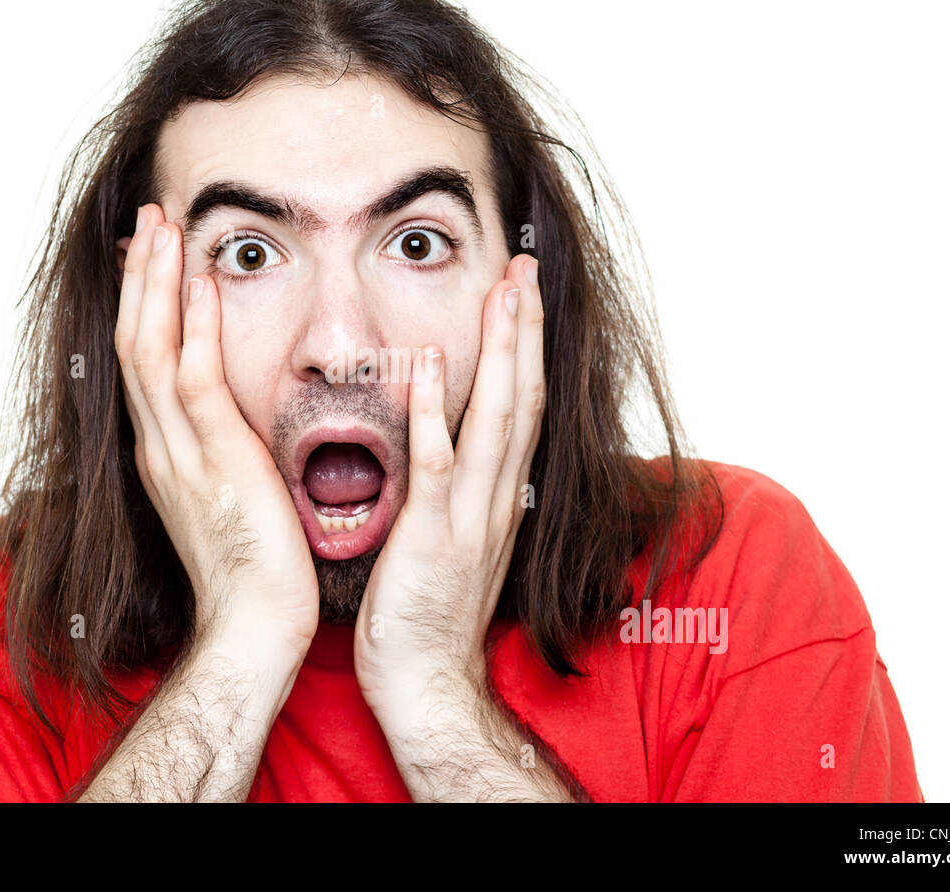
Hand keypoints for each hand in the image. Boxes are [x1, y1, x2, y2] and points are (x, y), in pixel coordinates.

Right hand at [115, 204, 318, 651]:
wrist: (253, 627)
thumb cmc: (254, 569)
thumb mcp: (229, 497)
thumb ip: (224, 452)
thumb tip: (237, 422)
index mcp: (165, 453)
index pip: (144, 363)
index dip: (143, 304)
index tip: (150, 255)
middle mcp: (160, 446)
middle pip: (135, 342)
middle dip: (140, 276)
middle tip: (149, 218)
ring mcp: (180, 453)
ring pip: (152, 350)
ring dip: (156, 283)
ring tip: (163, 226)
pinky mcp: (214, 462)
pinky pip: (196, 382)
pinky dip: (195, 329)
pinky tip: (202, 284)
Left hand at [354, 253, 544, 719]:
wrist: (427, 685)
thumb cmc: (428, 615)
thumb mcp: (455, 542)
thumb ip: (460, 492)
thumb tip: (456, 450)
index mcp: (497, 497)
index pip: (521, 407)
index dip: (524, 348)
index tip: (520, 293)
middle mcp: (496, 498)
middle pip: (523, 397)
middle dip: (525, 329)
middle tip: (524, 265)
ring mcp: (470, 516)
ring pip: (497, 419)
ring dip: (501, 351)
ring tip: (502, 289)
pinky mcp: (433, 537)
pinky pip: (437, 466)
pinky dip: (434, 412)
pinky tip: (424, 363)